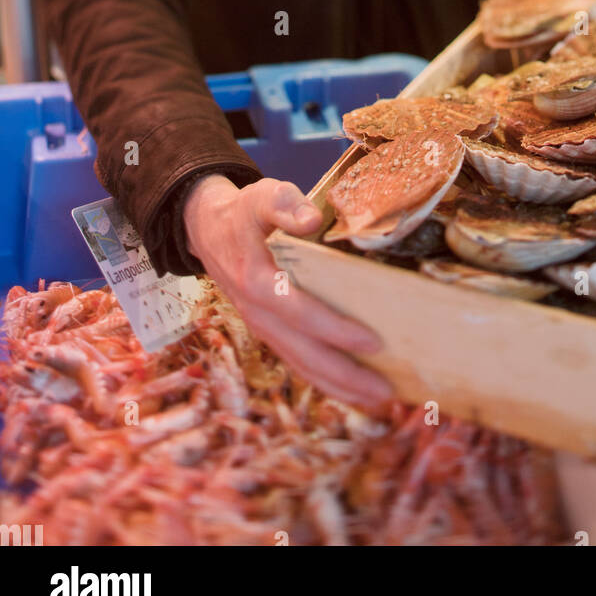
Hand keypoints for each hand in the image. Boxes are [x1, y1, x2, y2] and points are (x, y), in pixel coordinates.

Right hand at [183, 174, 392, 410]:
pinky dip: (325, 380)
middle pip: (304, 353)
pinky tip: (352, 391)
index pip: (300, 312)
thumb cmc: (243, 212)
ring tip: (379, 399)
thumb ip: (286, 205)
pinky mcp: (268, 332)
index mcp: (256, 280)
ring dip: (339, 386)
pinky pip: (296, 362)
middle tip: (387, 389)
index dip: (335, 329)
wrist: (208, 230)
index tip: (373, 340)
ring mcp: (261, 328)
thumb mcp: (262, 196)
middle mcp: (258, 313)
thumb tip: (313, 219)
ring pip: (301, 365)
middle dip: (346, 374)